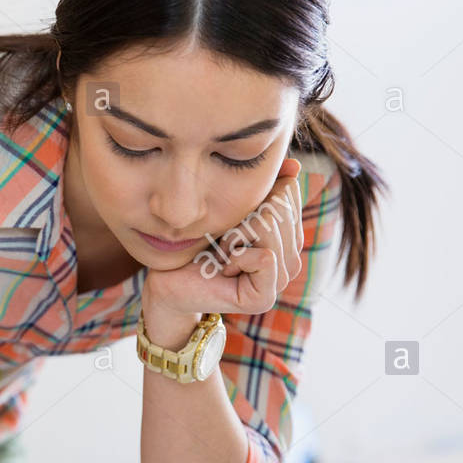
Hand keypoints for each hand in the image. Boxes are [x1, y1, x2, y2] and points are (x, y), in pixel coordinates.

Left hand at [142, 158, 304, 317]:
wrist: (168, 277)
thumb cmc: (196, 240)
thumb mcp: (232, 208)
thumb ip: (263, 185)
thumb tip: (294, 164)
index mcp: (287, 234)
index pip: (286, 191)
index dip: (251, 198)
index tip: (230, 222)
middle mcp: (290, 259)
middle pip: (279, 207)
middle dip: (242, 218)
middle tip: (222, 242)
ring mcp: (280, 280)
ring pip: (271, 229)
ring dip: (234, 237)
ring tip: (221, 255)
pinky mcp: (265, 297)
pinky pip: (265, 257)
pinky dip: (236, 257)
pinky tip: (223, 270)